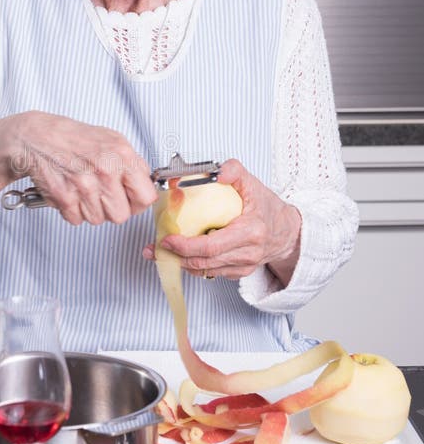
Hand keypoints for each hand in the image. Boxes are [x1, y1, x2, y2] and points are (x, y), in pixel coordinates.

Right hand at [11, 111, 156, 224]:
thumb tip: (145, 184)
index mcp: (122, 156)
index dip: (137, 201)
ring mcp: (85, 185)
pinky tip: (70, 193)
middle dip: (112, 209)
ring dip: (90, 210)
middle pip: (122, 215)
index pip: (147, 197)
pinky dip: (72, 211)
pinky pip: (76, 220)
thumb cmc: (73, 139)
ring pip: (99, 220)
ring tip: (83, 190)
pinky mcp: (65, 197)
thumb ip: (131, 163)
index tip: (130, 198)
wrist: (38, 137)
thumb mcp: (112, 140)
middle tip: (102, 195)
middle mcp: (106, 171)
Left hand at [143, 159, 301, 285]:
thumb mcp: (254, 184)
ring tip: (159, 252)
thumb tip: (217, 172)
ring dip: (180, 262)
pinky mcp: (238, 272)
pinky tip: (179, 256)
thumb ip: (235, 171)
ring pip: (205, 270)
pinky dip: (192, 264)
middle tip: (156, 246)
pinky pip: (210, 272)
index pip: (213, 246)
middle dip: (176, 256)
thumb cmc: (268, 209)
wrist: (287, 232)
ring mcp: (243, 266)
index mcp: (250, 232)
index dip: (186, 245)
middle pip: (205, 261)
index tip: (168, 238)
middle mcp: (247, 253)